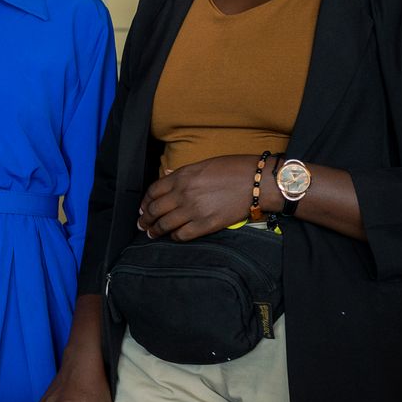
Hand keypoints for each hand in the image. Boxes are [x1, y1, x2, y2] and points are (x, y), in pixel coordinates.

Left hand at [137, 154, 261, 241]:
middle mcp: (183, 193)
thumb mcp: (204, 164)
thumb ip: (183, 173)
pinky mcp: (206, 224)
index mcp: (182, 177)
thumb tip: (168, 175)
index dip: (145, 201)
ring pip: (165, 224)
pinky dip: (174, 237)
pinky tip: (173, 237)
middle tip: (141, 224)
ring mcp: (194, 210)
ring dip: (155, 230)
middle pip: (154, 209)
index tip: (143, 207)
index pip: (153, 191)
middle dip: (145, 219)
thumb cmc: (235, 169)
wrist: (260, 182)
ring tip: (151, 234)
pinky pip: (182, 235)